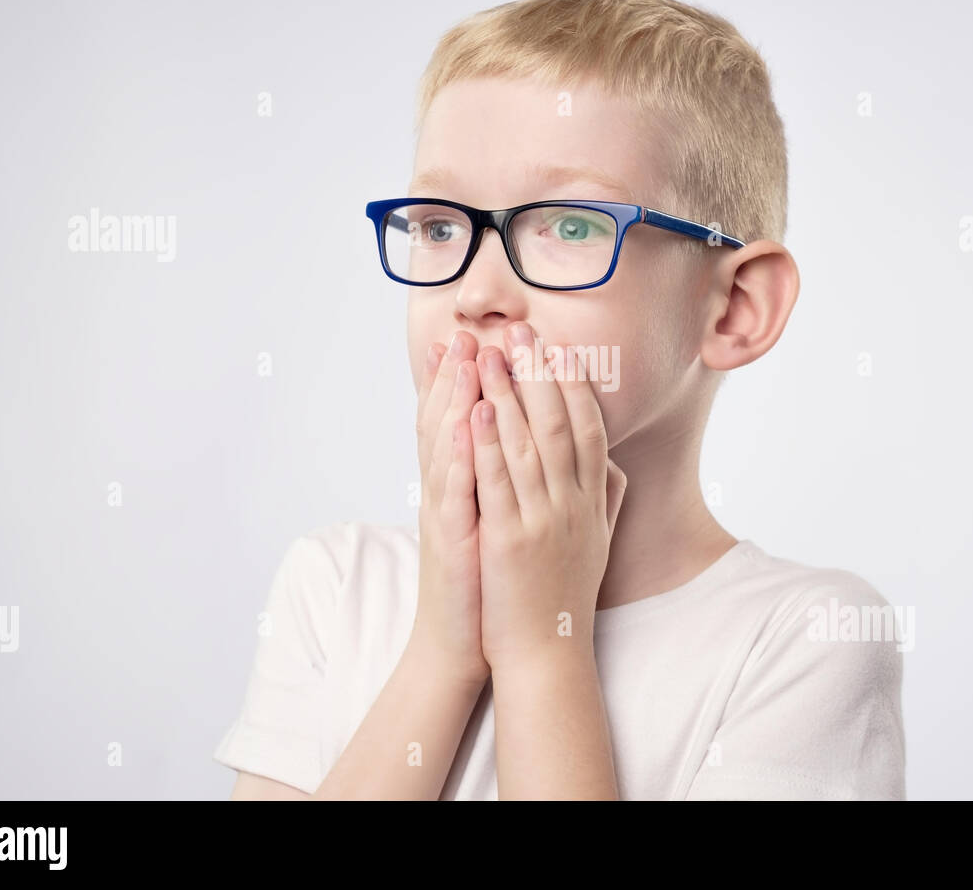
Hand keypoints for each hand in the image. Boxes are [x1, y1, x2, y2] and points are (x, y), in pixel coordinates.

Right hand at [410, 331, 489, 687]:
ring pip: (448, 447)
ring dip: (455, 401)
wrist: (463, 643)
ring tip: (465, 358)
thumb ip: (504, 485)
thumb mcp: (498, 523)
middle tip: (468, 329)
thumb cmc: (487, 583)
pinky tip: (468, 425)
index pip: (464, 420)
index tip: (478, 336)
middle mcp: (450, 493)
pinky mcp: (454, 541)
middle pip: (449, 421)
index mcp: (464, 486)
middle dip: (458, 374)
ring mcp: (448, 514)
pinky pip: (456, 493)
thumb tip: (524, 452)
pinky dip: (460, 457)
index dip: (468, 378)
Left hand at [469, 322, 626, 673]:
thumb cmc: (565, 595)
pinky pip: (498, 482)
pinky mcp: (509, 540)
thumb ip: (608, 500)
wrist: (546, 653)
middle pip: (560, 425)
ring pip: (528, 444)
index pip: (590, 430)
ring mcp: (543, 522)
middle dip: (539, 373)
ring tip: (493, 353)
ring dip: (508, 394)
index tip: (560, 347)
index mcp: (593, 502)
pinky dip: (487, 443)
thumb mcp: (598, 544)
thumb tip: (615, 466)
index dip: (575, 385)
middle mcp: (574, 505)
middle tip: (522, 331)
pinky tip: (476, 410)